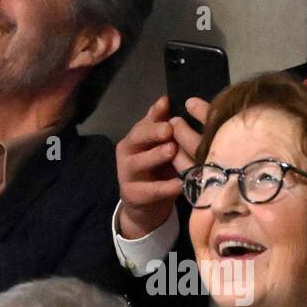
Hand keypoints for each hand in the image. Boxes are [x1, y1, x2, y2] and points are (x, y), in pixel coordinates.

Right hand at [115, 95, 208, 238]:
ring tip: (172, 151)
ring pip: (138, 163)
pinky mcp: (132, 195)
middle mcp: (126, 154)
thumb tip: (164, 99)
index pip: (143, 123)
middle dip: (152, 133)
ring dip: (155, 156)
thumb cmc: (155, 171)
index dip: (154, 116)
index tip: (167, 105)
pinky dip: (164, 187)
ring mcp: (126, 175)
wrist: (145, 206)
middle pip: (136, 139)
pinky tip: (180, 184)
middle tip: (169, 129)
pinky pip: (149, 190)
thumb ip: (159, 125)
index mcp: (134, 139)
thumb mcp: (157, 147)